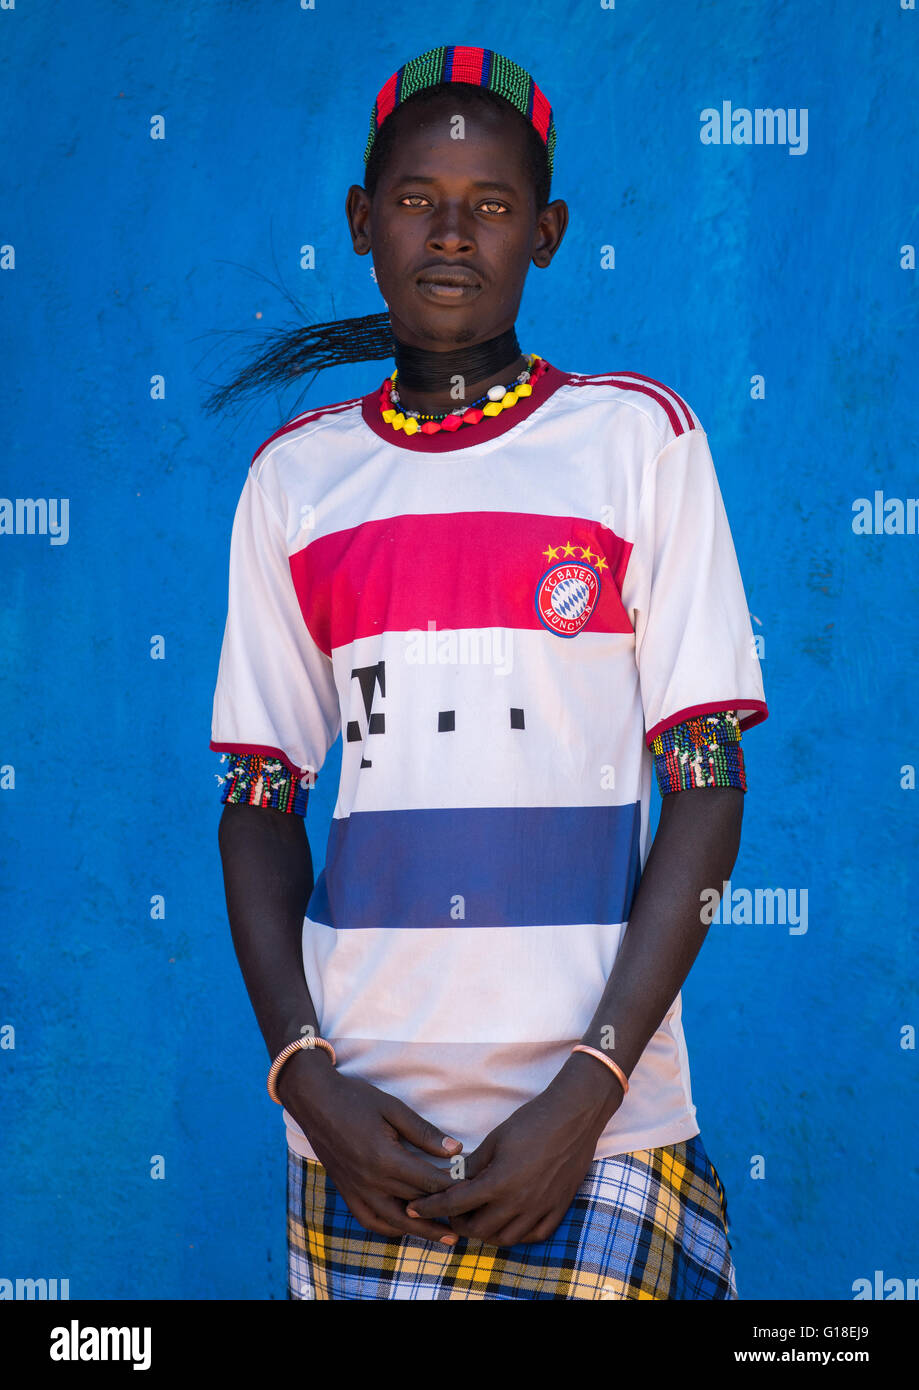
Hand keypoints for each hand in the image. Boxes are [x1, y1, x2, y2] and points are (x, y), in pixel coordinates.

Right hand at [279, 1054, 462, 1245]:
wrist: (315, 1101)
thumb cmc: (355, 1099)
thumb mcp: (393, 1108)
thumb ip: (424, 1132)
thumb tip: (455, 1149)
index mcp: (385, 1158)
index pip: (428, 1182)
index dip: (453, 1188)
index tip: (473, 1191)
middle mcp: (371, 1181)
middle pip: (416, 1205)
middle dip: (444, 1212)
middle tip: (469, 1218)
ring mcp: (357, 1190)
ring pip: (395, 1221)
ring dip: (421, 1231)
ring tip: (445, 1237)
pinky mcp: (347, 1193)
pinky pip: (371, 1221)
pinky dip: (390, 1228)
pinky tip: (405, 1227)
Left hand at [402, 1052, 623, 1246]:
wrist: (574, 1116)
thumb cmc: (533, 1120)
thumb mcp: (496, 1138)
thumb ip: (474, 1164)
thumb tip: (455, 1179)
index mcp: (500, 1182)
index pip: (456, 1203)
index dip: (431, 1206)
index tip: (414, 1207)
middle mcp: (519, 1203)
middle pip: (478, 1230)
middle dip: (458, 1223)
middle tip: (451, 1210)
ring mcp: (540, 1209)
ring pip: (504, 1239)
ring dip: (486, 1232)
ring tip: (478, 1217)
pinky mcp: (558, 1209)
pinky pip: (533, 1236)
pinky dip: (516, 1234)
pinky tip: (509, 1222)